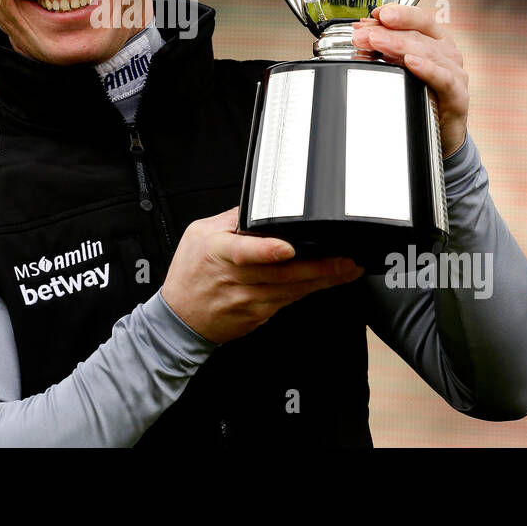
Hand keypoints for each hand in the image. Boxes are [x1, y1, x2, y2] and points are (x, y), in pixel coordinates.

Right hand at [160, 208, 363, 344]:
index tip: (287, 248)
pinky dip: (308, 291)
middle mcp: (236, 279)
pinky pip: (288, 301)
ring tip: (346, 269)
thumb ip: (230, 220)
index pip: (244, 252)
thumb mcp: (199, 234)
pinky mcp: (258, 315)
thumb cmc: (189, 273)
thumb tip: (259, 207)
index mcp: (219, 253)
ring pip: (291, 290)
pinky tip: (326, 282)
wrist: (179, 318)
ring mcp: (249, 301)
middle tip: (345, 260)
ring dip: (322, 280)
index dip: (267, 251)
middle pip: (281, 274)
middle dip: (318, 267)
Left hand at [351, 3, 468, 157]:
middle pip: (418, 35)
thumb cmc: (424, 94)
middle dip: (388, 32)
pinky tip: (411, 63)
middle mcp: (447, 53)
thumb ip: (386, 48)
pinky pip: (443, 78)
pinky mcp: (457, 95)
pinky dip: (427, 69)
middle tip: (363, 34)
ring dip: (399, 46)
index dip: (399, 13)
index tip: (376, 14)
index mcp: (436, 41)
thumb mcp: (403, 66)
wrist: (443, 131)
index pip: (419, 19)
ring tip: (376, 43)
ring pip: (428, 52)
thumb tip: (363, 31)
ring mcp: (455, 72)